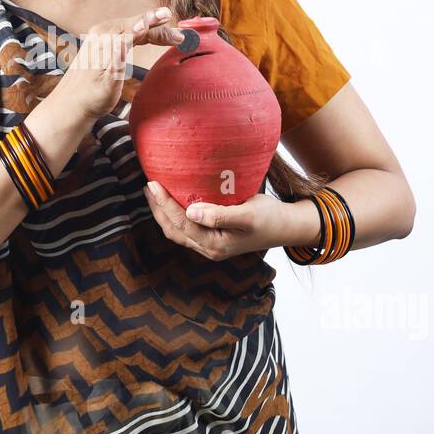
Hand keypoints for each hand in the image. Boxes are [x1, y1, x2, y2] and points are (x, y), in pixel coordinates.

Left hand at [52, 7, 183, 120]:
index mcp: (104, 40)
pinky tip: (153, 35)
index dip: (153, 22)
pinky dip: (143, 34)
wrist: (72, 104)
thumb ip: (117, 62)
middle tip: (181, 37)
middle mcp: (102, 33)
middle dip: (160, 29)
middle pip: (137, 25)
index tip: (167, 15)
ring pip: (134, 28)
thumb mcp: (107, 85)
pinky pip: (128, 33)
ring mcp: (102, 36)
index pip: (134, 27)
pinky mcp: (104, 43)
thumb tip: (123, 42)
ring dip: (154, 31)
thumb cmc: (91, 98)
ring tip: (174, 37)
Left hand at [142, 181, 292, 260]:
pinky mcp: (212, 239)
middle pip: (174, 229)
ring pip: (177, 231)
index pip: (182, 223)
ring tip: (153, 193)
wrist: (285, 228)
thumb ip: (220, 215)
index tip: (153, 184)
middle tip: (148, 185)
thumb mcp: (248, 214)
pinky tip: (171, 201)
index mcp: (215, 245)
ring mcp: (209, 246)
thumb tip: (191, 211)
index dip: (165, 204)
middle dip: (158, 209)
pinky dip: (174, 215)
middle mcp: (208, 249)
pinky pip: (186, 229)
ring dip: (163, 213)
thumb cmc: (269, 218)